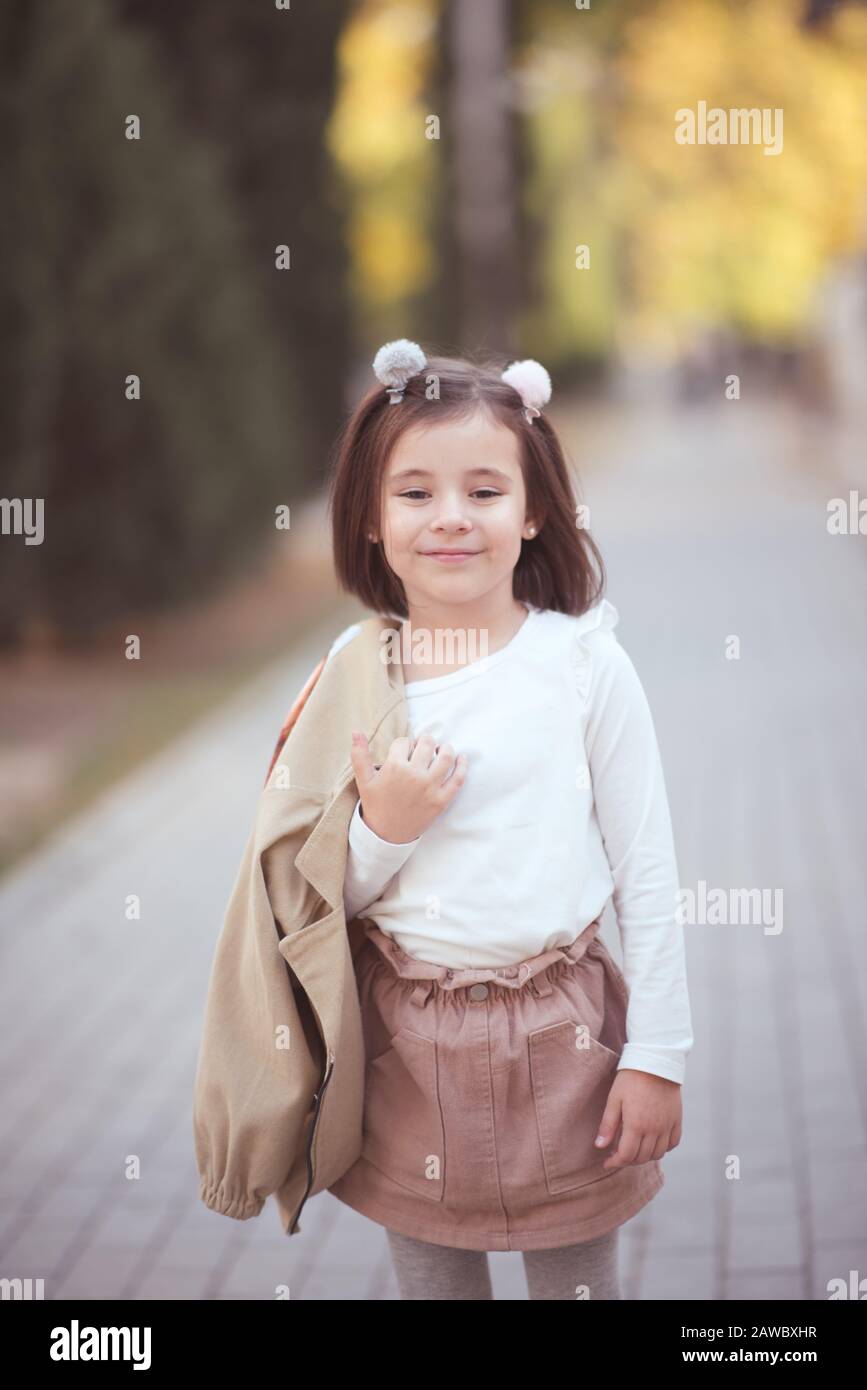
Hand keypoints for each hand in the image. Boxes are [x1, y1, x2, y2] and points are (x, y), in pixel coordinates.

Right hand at [350, 731, 466, 843]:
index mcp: (395, 767)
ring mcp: (430, 788)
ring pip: (446, 757)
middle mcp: (414, 775)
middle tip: (423, 747)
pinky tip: (462, 758)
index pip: (404, 742)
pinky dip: (463, 765)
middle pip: (427, 743)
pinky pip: (458, 779)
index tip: (402, 752)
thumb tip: (355, 730)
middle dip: (424, 741)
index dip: (403, 744)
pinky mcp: (442, 800)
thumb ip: (359, 755)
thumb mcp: (363, 780)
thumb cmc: (375, 805)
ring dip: (445, 748)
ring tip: (441, 750)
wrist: (386, 835)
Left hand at [594, 1069, 681, 1170]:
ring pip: (658, 1153)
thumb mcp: (614, 1099)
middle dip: (628, 1160)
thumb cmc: (631, 1078)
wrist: (656, 1061)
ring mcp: (667, 1125)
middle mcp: (654, 1130)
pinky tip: (654, 1142)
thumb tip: (599, 1146)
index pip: (626, 1156)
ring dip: (645, 1156)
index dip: (615, 1162)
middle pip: (642, 1157)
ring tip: (634, 1149)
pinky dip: (663, 1148)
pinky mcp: (677, 1120)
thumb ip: (608, 1125)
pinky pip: (673, 1143)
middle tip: (618, 1154)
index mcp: (636, 1125)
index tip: (607, 1162)